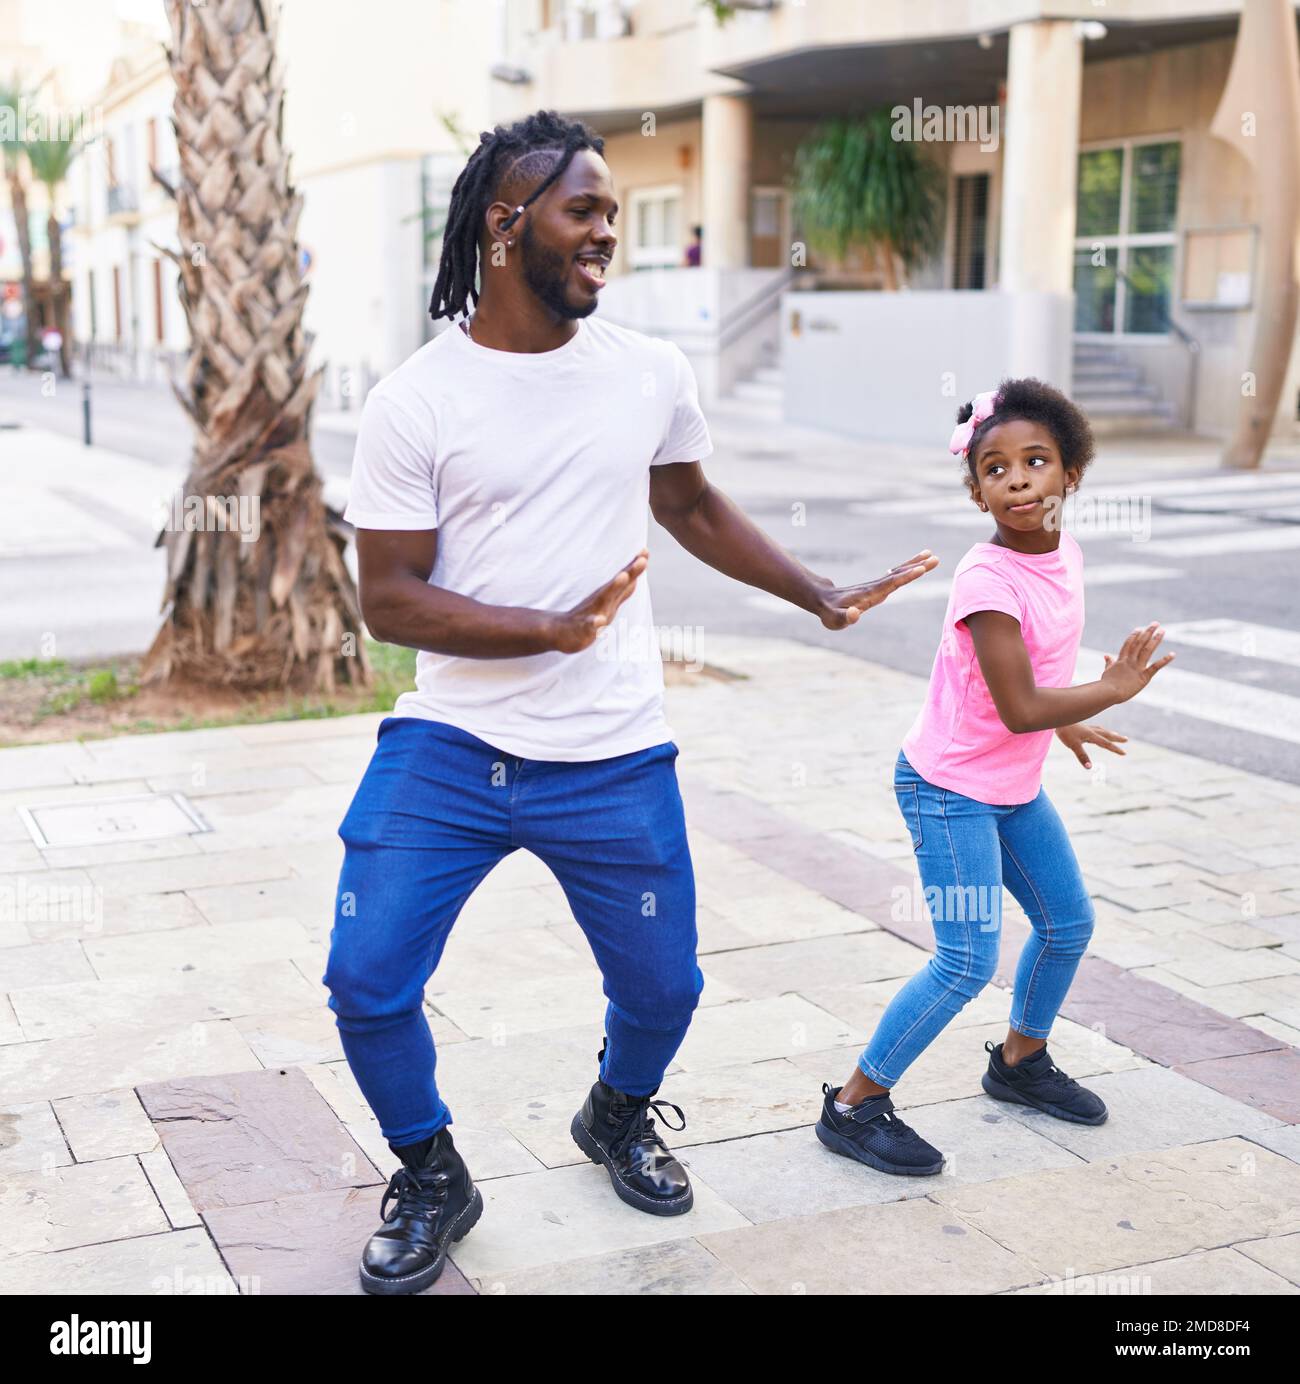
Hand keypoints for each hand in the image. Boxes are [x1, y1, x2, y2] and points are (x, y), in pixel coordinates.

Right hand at [548, 550, 647, 653]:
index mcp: (608, 596)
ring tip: (623, 576)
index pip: (625, 580)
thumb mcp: (606, 603)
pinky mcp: (582, 629)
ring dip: (614, 587)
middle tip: (642, 559)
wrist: (561, 633)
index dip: (635, 567)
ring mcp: (591, 613)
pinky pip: (589, 626)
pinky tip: (599, 621)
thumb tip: (635, 579)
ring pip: (603, 599)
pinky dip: (594, 623)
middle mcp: (601, 601)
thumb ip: (621, 592)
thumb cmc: (586, 616)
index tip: (646, 550)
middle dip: (631, 572)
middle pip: (618, 585)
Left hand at [816, 551, 938, 629]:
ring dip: (915, 564)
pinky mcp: (876, 587)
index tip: (920, 569)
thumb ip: (844, 617)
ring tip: (932, 556)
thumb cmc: (829, 612)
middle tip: (935, 558)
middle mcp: (875, 587)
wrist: (822, 599)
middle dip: (917, 567)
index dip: (905, 577)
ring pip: (898, 572)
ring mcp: (876, 586)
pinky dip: (907, 569)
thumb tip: (855, 614)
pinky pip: (895, 576)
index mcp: (869, 594)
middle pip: (899, 574)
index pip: (890, 584)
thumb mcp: (834, 619)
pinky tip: (916, 566)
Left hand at [1056, 722, 1127, 768]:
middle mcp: (1091, 731)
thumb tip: (1090, 767)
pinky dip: (1100, 730)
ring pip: (1101, 731)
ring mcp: (1086, 728)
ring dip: (1110, 734)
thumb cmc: (1065, 732)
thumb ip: (1082, 756)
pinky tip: (1098, 730)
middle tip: (1126, 740)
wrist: (1057, 719)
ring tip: (1116, 735)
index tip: (1124, 753)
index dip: (1115, 749)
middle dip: (1117, 738)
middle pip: (1107, 735)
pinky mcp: (1081, 726)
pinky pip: (1094, 728)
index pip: (1106, 744)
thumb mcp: (1073, 746)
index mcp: (1091, 736)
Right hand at [1099, 622, 1174, 703]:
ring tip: (1162, 631)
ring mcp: (1137, 667)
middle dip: (1148, 632)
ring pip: (1147, 650)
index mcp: (1121, 660)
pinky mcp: (1144, 676)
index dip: (1134, 635)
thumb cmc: (1106, 684)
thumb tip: (1106, 656)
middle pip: (1140, 643)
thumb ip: (1109, 663)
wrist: (1108, 692)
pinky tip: (1172, 654)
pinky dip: (1164, 660)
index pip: (1128, 644)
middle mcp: (1130, 661)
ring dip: (1155, 639)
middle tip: (1155, 623)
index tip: (1139, 629)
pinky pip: (1156, 666)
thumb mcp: (1107, 671)